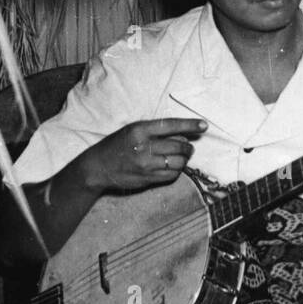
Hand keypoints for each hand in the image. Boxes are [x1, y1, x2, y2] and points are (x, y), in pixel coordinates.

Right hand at [80, 118, 204, 193]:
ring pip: (178, 162)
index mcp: (140, 130)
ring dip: (184, 159)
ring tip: (182, 157)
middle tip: (189, 147)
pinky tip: (172, 167)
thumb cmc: (117, 145)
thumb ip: (155, 131)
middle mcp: (144, 146)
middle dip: (189, 146)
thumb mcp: (133, 130)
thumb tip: (183, 135)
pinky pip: (171, 175)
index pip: (171, 125)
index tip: (204, 125)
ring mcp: (146, 164)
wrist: (98, 167)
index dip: (190, 124)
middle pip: (179, 145)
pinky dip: (177, 171)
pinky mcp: (147, 178)